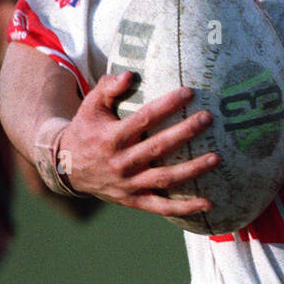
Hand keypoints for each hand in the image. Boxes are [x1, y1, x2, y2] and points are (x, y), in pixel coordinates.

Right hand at [51, 72, 220, 216]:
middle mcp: (121, 162)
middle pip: (158, 147)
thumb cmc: (86, 130)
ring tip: (217, 157)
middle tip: (207, 118)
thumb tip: (130, 75)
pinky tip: (208, 203)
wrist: (66, 167)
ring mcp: (128, 184)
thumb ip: (108, 87)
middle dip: (185, 132)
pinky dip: (184, 208)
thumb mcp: (91, 106)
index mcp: (111, 137)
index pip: (144, 118)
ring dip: (192, 170)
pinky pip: (162, 207)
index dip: (167, 105)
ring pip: (165, 178)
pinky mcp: (133, 200)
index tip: (189, 92)